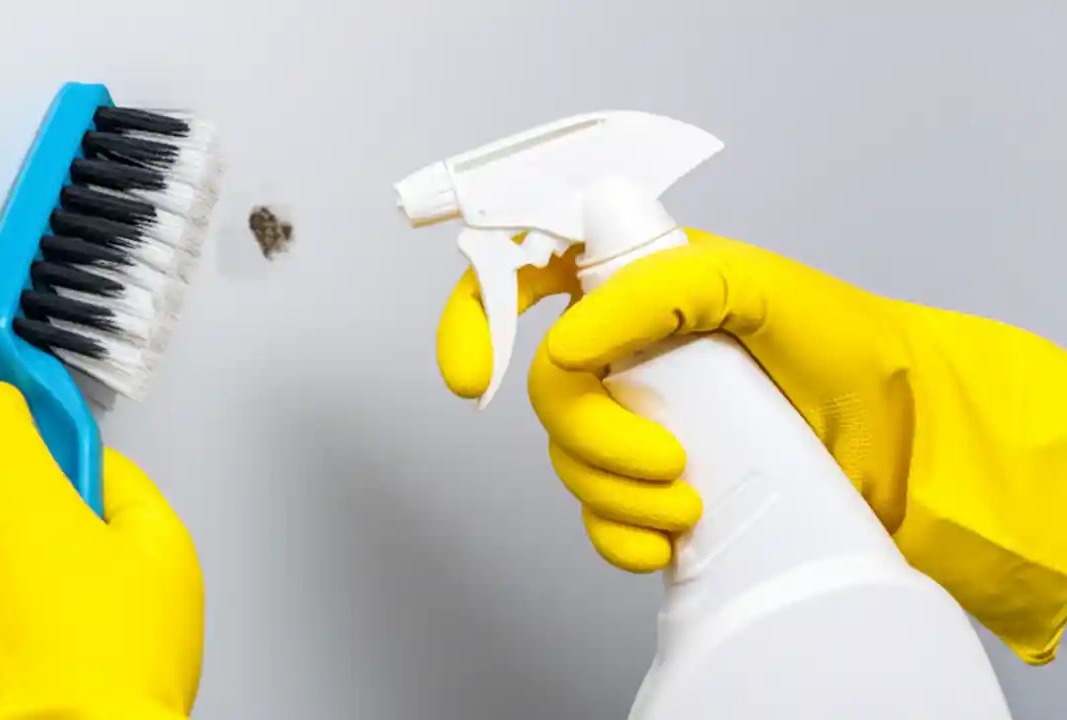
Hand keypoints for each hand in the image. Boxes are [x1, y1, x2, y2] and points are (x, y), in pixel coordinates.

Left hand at [0, 381, 203, 718]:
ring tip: (94, 599)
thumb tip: (106, 476)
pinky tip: (69, 632)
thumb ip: (128, 487)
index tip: (44, 396)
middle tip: (103, 530)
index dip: (22, 397)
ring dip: (39, 552)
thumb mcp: (163, 547)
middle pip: (2, 480)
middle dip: (51, 493)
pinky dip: (23, 601)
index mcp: (16, 493)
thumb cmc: (117, 661)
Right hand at [437, 228, 1066, 664]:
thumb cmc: (842, 344)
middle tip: (669, 457)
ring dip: (619, 492)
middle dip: (592, 438)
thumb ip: (654, 289)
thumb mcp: (754, 286)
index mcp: (635, 285)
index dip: (475, 320)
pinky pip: (600, 519)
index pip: (523, 279)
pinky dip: (622, 536)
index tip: (470, 377)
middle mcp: (626, 352)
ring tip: (694, 499)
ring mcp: (639, 421)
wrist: (902, 438)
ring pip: (568, 462)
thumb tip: (566, 339)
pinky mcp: (655, 485)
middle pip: (545, 395)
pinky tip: (668, 539)